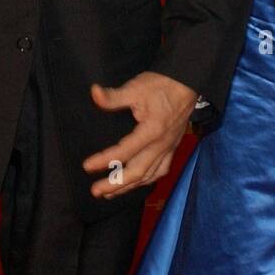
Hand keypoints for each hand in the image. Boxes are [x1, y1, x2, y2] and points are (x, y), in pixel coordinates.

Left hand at [82, 72, 197, 198]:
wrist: (187, 81)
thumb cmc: (161, 84)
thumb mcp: (136, 87)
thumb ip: (114, 96)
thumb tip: (94, 93)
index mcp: (151, 131)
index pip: (124, 152)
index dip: (104, 160)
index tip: (87, 166)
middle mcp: (161, 145)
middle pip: (137, 172)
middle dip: (116, 184)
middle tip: (96, 191)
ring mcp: (169, 148)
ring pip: (149, 175)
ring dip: (129, 186)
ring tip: (110, 193)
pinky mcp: (173, 147)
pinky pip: (160, 170)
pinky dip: (147, 180)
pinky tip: (137, 183)